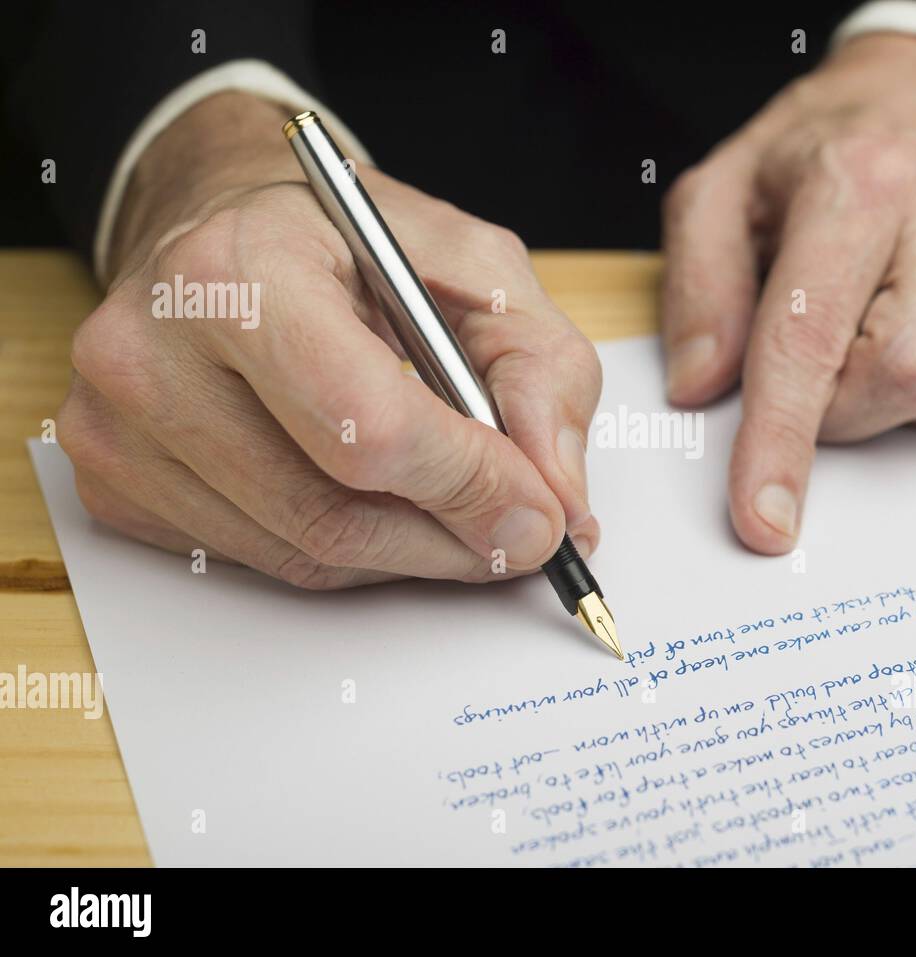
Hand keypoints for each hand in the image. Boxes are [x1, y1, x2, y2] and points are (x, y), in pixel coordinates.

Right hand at [60, 93, 600, 587]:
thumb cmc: (351, 245)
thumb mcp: (477, 267)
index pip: (367, 427)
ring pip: (303, 554)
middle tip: (520, 537)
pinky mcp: (115, 484)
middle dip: (454, 540)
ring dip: (407, 553)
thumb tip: (558, 499)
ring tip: (453, 509)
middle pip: (334, 513)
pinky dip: (343, 552)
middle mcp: (152, 351)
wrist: (230, 235)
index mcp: (239, 271)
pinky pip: (260, 562)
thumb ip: (541, 371)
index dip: (470, 488)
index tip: (542, 518)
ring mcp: (118, 427)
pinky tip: (369, 497)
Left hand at [661, 34, 915, 553]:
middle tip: (821, 374)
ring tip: (883, 346)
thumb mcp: (724, 191)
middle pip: (911, 375)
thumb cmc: (824, 147)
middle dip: (849, 412)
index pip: (810, 339)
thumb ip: (699, 287)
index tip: (764, 520)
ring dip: (915, 405)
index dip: (781, 442)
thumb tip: (701, 388)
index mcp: (858, 181)